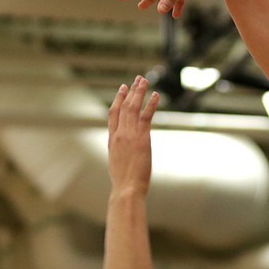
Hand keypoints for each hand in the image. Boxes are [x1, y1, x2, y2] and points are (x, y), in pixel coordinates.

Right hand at [106, 77, 158, 193]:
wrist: (126, 189)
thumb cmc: (124, 183)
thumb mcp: (118, 165)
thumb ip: (121, 154)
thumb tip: (125, 155)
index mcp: (112, 140)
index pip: (113, 115)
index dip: (118, 100)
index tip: (122, 89)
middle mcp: (119, 135)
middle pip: (124, 107)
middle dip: (130, 91)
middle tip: (137, 79)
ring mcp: (129, 135)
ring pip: (133, 108)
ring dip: (139, 92)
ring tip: (144, 80)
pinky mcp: (141, 138)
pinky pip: (146, 117)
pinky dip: (150, 104)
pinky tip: (155, 95)